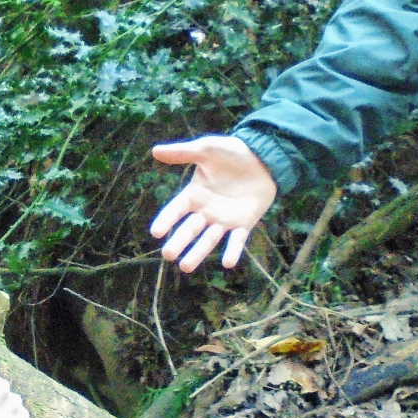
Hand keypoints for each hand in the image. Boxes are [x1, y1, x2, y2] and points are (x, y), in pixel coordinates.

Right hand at [149, 135, 278, 271]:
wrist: (262, 157)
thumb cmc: (231, 152)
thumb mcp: (206, 149)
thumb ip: (182, 153)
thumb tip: (155, 151)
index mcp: (195, 195)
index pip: (176, 210)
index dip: (166, 220)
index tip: (155, 233)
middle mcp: (207, 211)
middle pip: (189, 230)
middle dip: (179, 242)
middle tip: (168, 255)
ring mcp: (225, 219)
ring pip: (209, 240)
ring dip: (198, 253)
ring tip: (185, 267)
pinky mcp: (244, 223)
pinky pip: (237, 240)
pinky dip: (233, 251)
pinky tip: (228, 263)